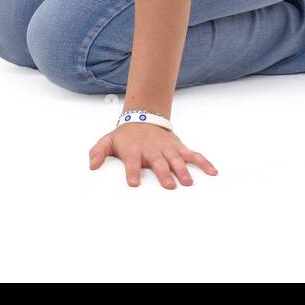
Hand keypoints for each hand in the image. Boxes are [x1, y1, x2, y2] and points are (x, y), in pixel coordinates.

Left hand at [89, 123, 217, 187]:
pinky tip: (213, 172)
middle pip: (158, 162)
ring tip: (189, 182)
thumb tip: (92, 166)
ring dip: (183, 170)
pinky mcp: (178, 147)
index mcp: (134, 150)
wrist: (142, 118)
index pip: (132, 162)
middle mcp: (152, 149)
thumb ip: (98, 152)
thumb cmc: (124, 137)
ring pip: (176, 159)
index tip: (134, 183)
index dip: (132, 172)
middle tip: (169, 185)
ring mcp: (167, 148)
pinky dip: (203, 162)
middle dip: (163, 173)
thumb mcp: (107, 141)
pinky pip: (193, 155)